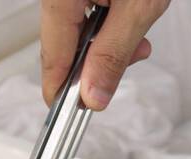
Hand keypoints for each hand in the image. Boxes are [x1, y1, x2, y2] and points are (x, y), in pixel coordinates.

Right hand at [41, 0, 170, 109]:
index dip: (63, 92)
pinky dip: (106, 22)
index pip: (52, 58)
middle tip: (126, 66)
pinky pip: (82, 10)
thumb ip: (113, 53)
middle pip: (62, 45)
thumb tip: (93, 95)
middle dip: (96, 63)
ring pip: (74, 29)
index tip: (73, 115)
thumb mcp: (138, 7)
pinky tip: (127, 20)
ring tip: (137, 41)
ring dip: (105, 43)